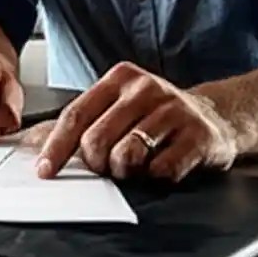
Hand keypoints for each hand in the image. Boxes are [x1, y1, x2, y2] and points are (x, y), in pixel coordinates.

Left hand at [34, 61, 238, 181]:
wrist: (214, 117)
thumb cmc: (155, 116)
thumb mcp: (120, 105)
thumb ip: (88, 121)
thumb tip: (43, 148)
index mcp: (120, 78)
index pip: (76, 115)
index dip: (57, 147)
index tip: (45, 171)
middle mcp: (146, 88)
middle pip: (97, 138)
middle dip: (96, 163)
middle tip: (107, 167)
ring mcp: (174, 110)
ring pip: (127, 154)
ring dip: (125, 171)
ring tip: (135, 166)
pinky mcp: (197, 135)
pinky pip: (162, 170)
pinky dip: (155, 177)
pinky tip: (161, 167)